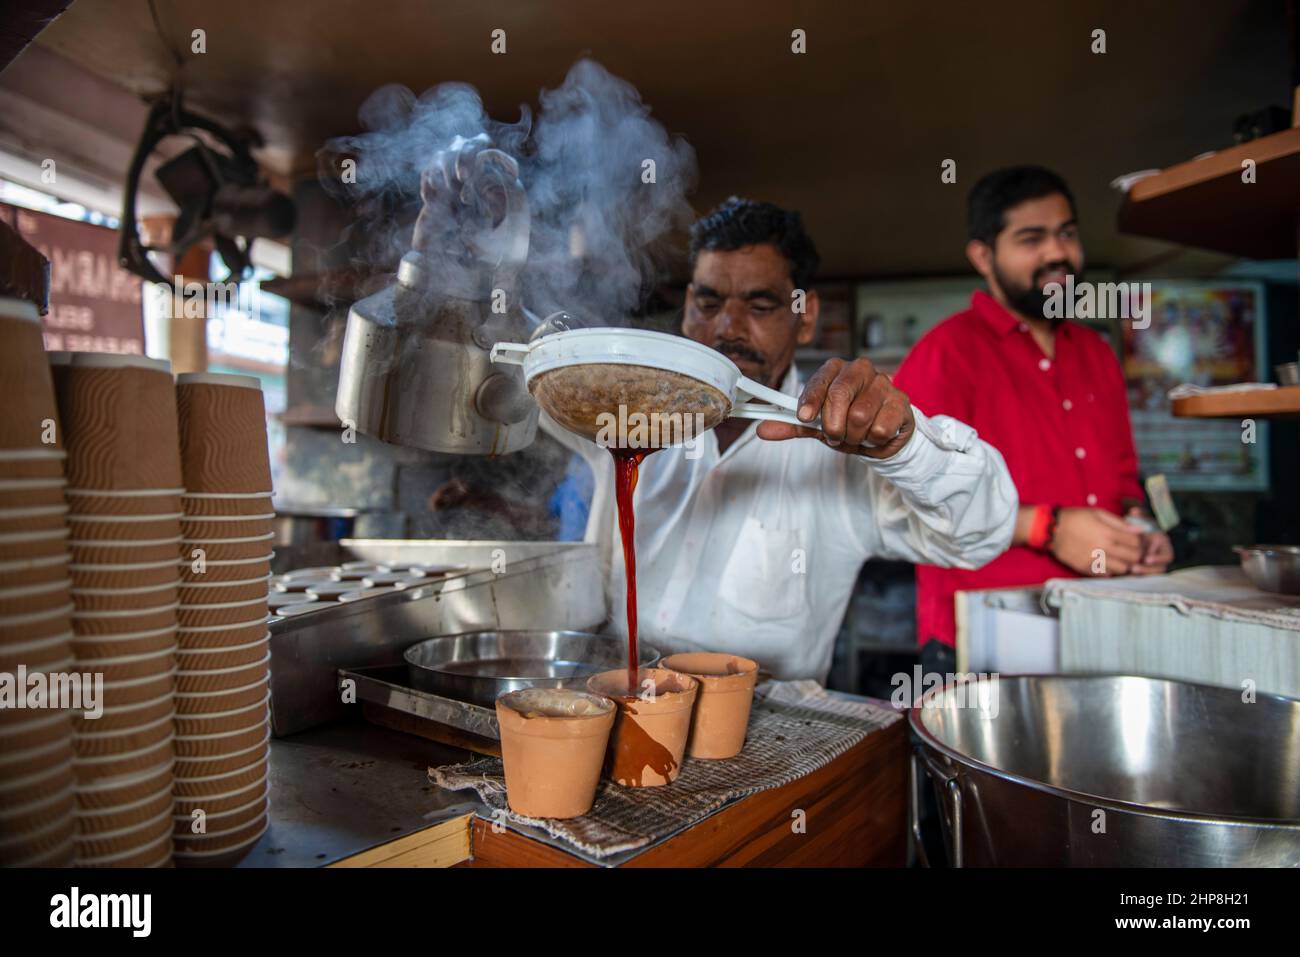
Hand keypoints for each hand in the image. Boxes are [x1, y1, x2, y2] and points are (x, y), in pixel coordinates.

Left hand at [756, 357, 914, 458]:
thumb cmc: (847, 422)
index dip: (811, 400)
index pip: (820, 380)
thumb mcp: (816, 424)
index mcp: (836, 370)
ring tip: (856, 435)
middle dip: (833, 424)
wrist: (882, 435)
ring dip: (854, 436)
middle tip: (834, 435)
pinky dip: (873, 440)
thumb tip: (762, 430)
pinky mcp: (901, 403)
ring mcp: (883, 384)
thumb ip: (791, 425)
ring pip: (860, 416)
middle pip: (840, 395)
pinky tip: (875, 435)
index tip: (804, 417)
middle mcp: (860, 370)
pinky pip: (880, 428)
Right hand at [1049, 507, 1143, 575]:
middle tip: (1131, 550)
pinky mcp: (1085, 568)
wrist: (1050, 529)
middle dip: (1135, 554)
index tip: (1136, 540)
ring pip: (1121, 569)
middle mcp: (1103, 548)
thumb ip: (1119, 522)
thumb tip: (1140, 529)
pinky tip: (1106, 563)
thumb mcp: (1097, 513)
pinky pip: (1105, 575)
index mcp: (1108, 533)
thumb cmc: (1075, 518)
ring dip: (1124, 564)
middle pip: (1132, 558)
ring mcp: (1094, 560)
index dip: (1140, 541)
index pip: (1136, 542)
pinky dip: (1109, 570)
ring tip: (1119, 558)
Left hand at [1125, 509, 1173, 574]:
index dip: (1157, 558)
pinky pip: (1142, 577)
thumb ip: (1140, 515)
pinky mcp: (1144, 571)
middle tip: (1135, 568)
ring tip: (1129, 571)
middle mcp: (1161, 556)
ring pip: (1151, 574)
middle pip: (1160, 568)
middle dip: (1148, 569)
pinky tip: (1123, 575)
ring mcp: (1153, 565)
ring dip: (1141, 574)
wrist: (1133, 535)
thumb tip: (1134, 511)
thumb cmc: (1138, 526)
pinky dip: (1134, 577)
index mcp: (1163, 545)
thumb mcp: (1141, 518)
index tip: (1146, 558)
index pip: (1166, 556)